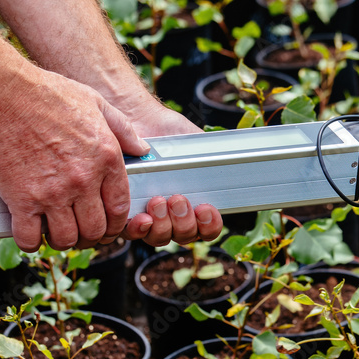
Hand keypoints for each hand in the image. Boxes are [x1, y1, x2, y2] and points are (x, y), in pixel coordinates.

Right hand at [0, 67, 148, 251]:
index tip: (106, 225)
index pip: (120, 209)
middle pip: (95, 230)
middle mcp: (83, 180)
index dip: (115, 224)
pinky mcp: (21, 200)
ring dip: (62, 240)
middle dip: (90, 236)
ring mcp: (52, 193)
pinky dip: (30, 242)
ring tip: (55, 231)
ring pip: (66, 239)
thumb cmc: (49, 95)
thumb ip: (124, 130)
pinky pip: (29, 238)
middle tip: (79, 231)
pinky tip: (30, 232)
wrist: (5, 95)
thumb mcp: (98, 104)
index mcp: (106, 159)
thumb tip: (143, 149)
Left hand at [121, 102, 222, 244]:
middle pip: (185, 236)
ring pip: (160, 237)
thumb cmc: (171, 134)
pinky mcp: (124, 213)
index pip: (207, 228)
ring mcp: (149, 216)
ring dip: (163, 224)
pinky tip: (142, 217)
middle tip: (178, 199)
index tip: (206, 209)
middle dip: (184, 222)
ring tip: (158, 200)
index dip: (210, 226)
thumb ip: (215, 159)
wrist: (141, 121)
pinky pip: (132, 232)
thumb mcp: (199, 146)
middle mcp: (172, 215)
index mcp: (194, 203)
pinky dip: (139, 229)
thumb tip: (233, 164)